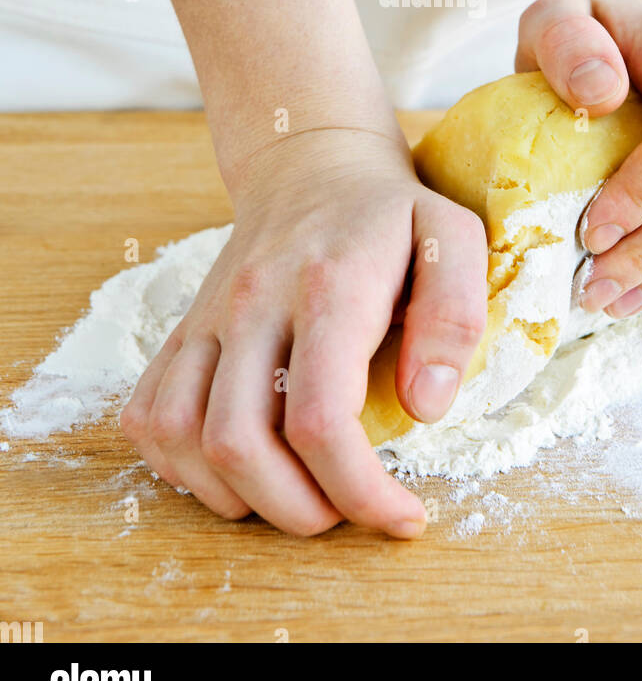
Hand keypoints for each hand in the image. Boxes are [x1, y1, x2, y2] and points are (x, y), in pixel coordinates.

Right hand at [120, 128, 487, 537]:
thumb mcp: (452, 239)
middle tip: (346, 512)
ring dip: (236, 496)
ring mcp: (207, 318)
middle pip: (239, 444)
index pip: (322, 420)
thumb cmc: (389, 214)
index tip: (403, 515)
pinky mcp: (181, 330)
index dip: (360, 492)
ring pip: (181, 439)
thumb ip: (455, 315)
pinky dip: (181, 464)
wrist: (310, 165)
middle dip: (296, 510)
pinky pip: (148, 416)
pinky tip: (239, 465)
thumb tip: (426, 406)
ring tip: (296, 493)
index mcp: (327, 288)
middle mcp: (253, 304)